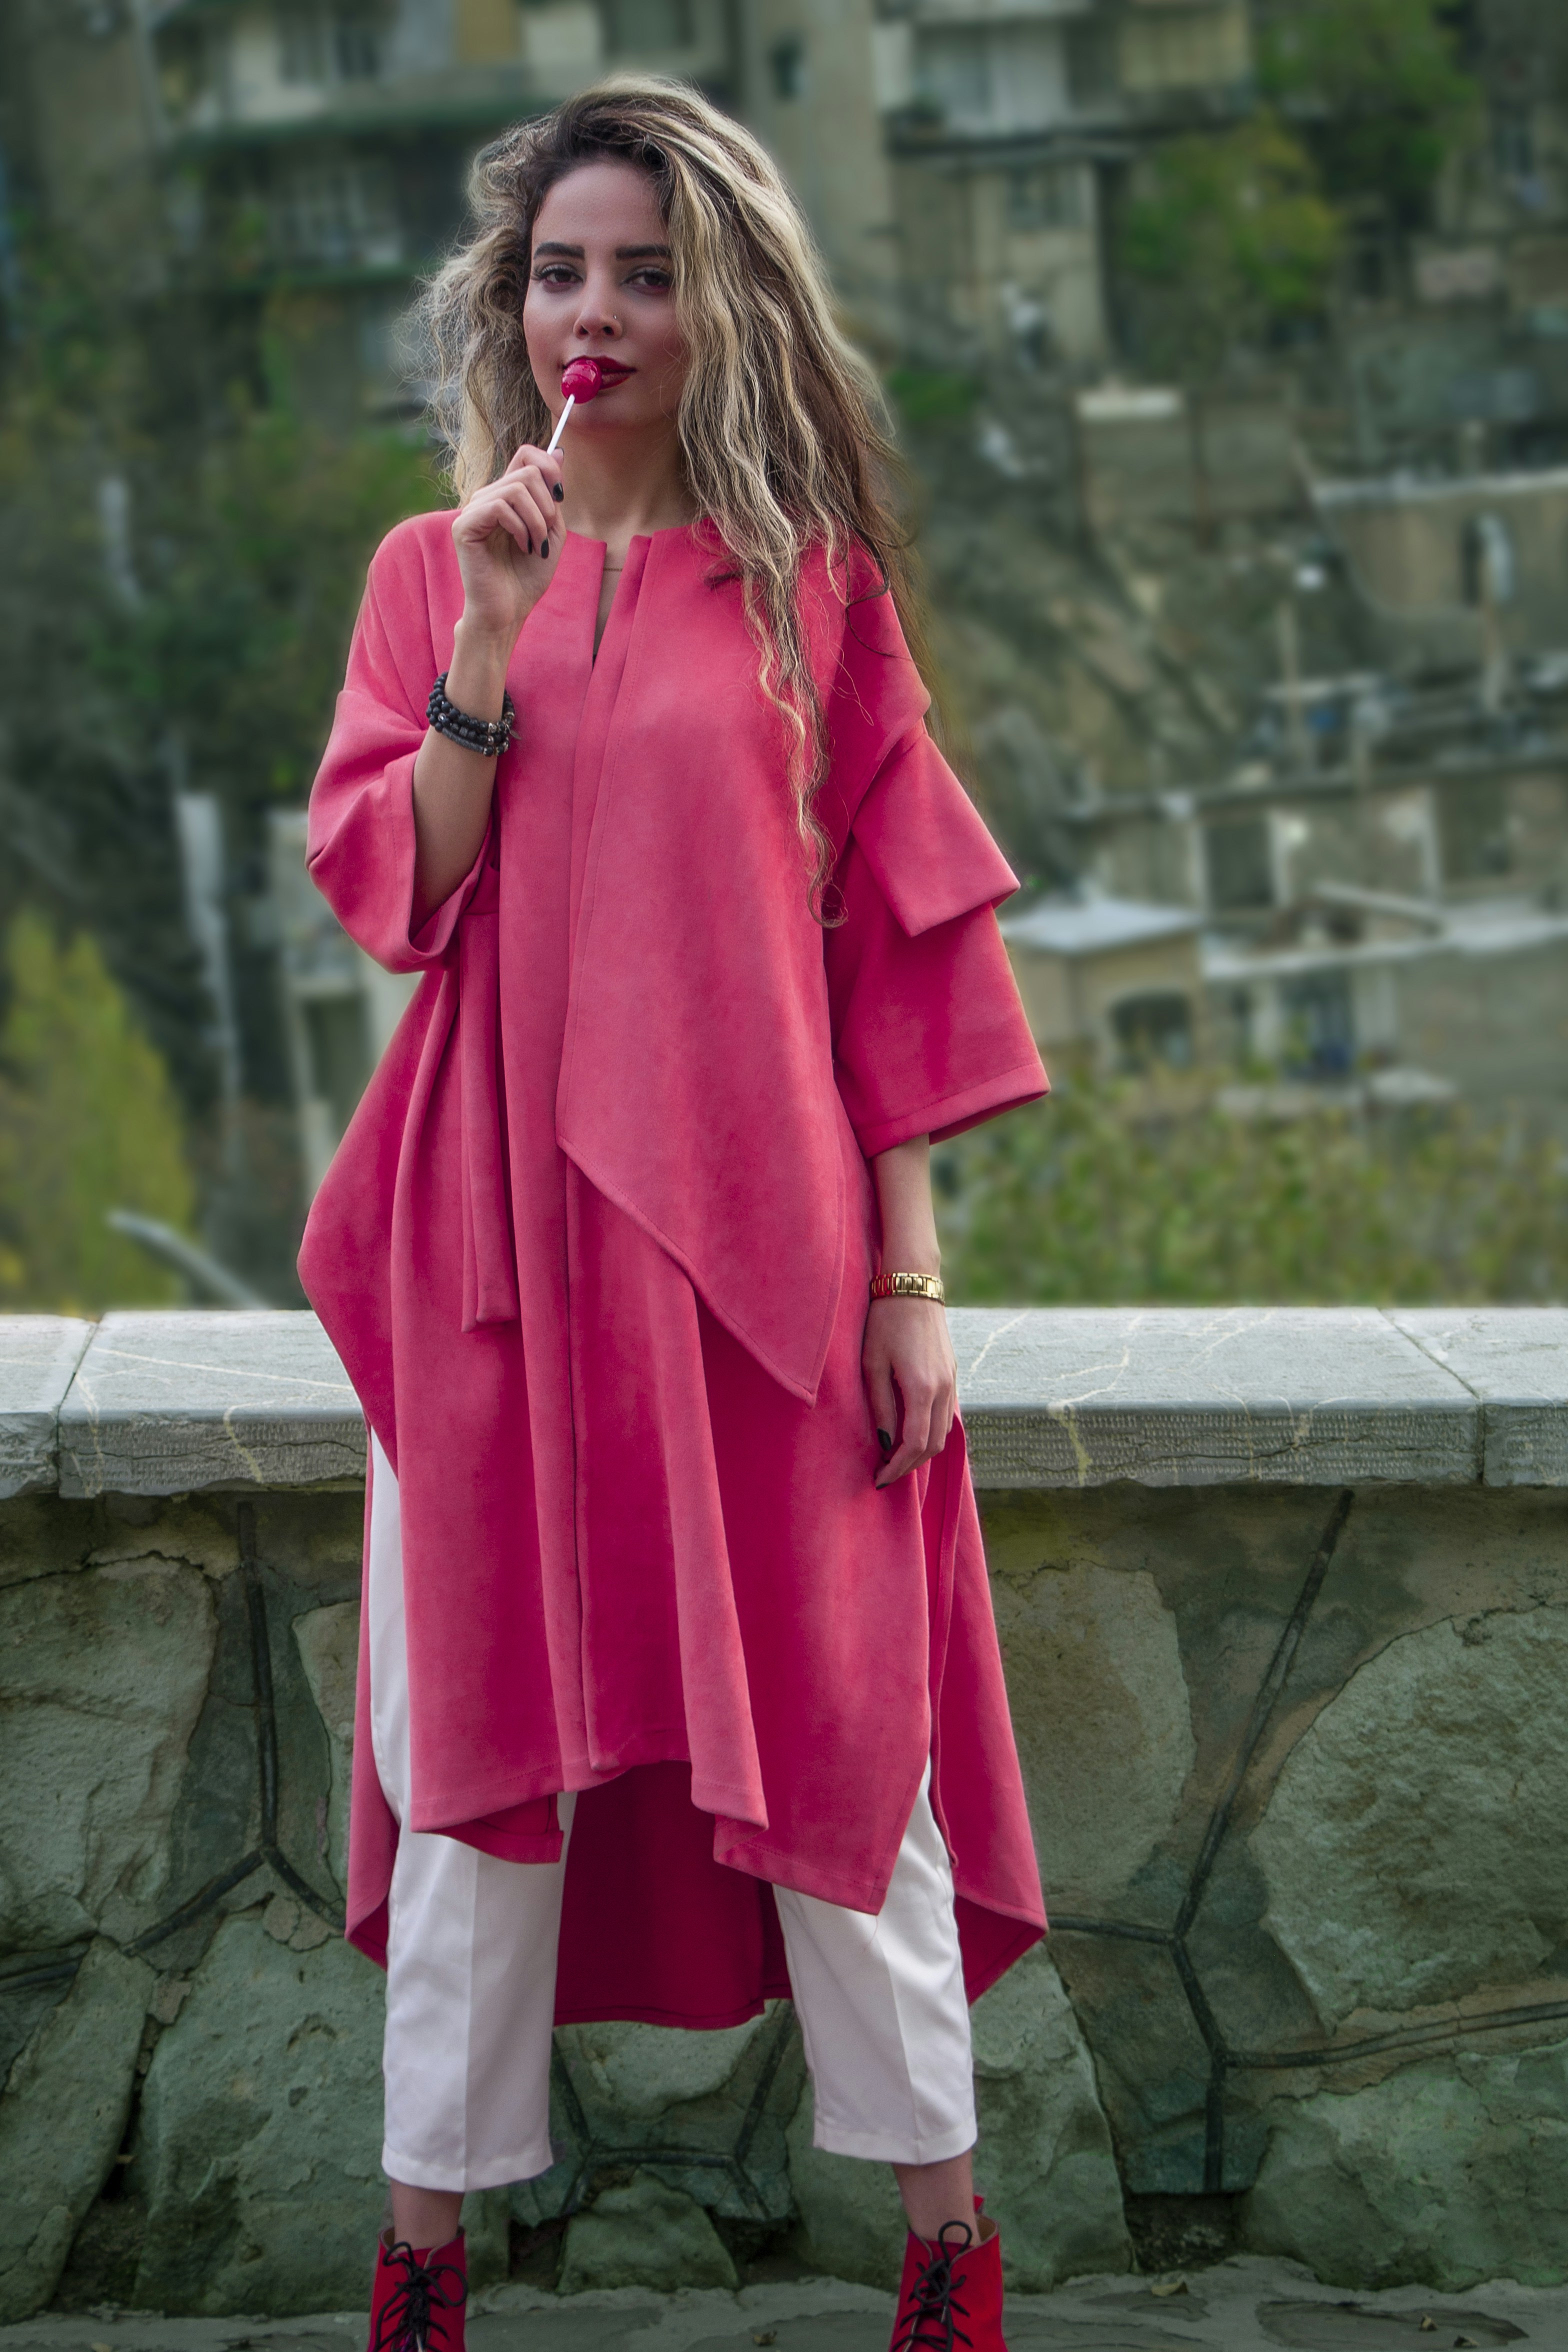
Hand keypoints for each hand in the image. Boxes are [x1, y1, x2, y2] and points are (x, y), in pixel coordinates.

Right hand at [450, 443, 565, 647]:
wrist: (507, 613)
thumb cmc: (526, 579)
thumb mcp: (552, 532)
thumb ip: (553, 496)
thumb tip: (559, 452)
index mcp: (506, 497)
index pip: (525, 455)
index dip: (548, 465)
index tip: (561, 494)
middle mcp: (486, 498)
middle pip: (527, 471)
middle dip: (548, 505)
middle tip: (547, 536)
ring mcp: (472, 510)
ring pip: (516, 488)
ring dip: (537, 520)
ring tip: (537, 547)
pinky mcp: (464, 526)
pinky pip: (500, 506)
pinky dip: (520, 527)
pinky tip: (522, 547)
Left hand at [863, 1296, 956, 1487]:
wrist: (913, 1287)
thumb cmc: (885, 1322)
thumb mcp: (872, 1365)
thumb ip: (881, 1407)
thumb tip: (885, 1443)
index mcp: (922, 1388)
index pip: (915, 1444)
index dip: (897, 1467)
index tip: (878, 1478)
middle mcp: (943, 1388)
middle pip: (933, 1445)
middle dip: (909, 1465)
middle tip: (885, 1473)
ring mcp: (952, 1381)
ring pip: (943, 1432)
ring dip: (921, 1452)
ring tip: (895, 1458)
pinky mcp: (952, 1374)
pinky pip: (945, 1415)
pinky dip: (930, 1432)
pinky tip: (910, 1433)